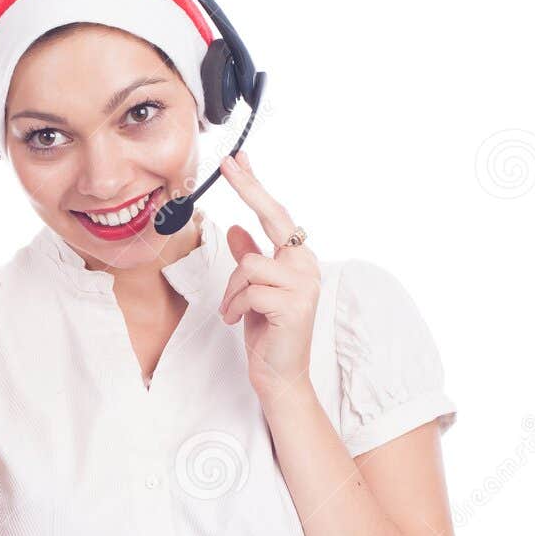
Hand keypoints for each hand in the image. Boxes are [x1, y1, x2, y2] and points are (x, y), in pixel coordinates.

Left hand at [216, 152, 320, 411]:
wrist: (279, 375)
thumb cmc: (268, 333)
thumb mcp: (252, 290)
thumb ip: (249, 258)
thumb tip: (236, 229)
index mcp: (297, 258)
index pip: (275, 214)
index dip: (255, 186)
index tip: (238, 160)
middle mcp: (305, 264)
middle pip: (273, 217)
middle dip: (250, 188)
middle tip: (229, 163)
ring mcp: (303, 283)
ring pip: (249, 264)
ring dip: (232, 291)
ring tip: (235, 311)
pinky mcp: (293, 304)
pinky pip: (249, 290)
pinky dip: (236, 306)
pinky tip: (241, 321)